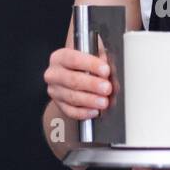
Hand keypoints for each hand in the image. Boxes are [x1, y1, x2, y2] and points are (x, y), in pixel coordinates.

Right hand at [44, 42, 115, 169]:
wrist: (86, 76)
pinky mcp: (60, 106)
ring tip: (104, 102)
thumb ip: (104, 59)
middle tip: (107, 88)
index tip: (105, 68)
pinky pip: (70, 112)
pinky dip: (83, 112)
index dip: (88, 63)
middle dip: (89, 84)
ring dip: (88, 100)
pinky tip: (95, 112)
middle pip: (68, 79)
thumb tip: (115, 64)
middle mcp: (54, 74)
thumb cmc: (95, 67)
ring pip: (69, 97)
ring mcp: (55, 92)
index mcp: (61, 57)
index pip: (71, 57)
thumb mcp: (100, 59)